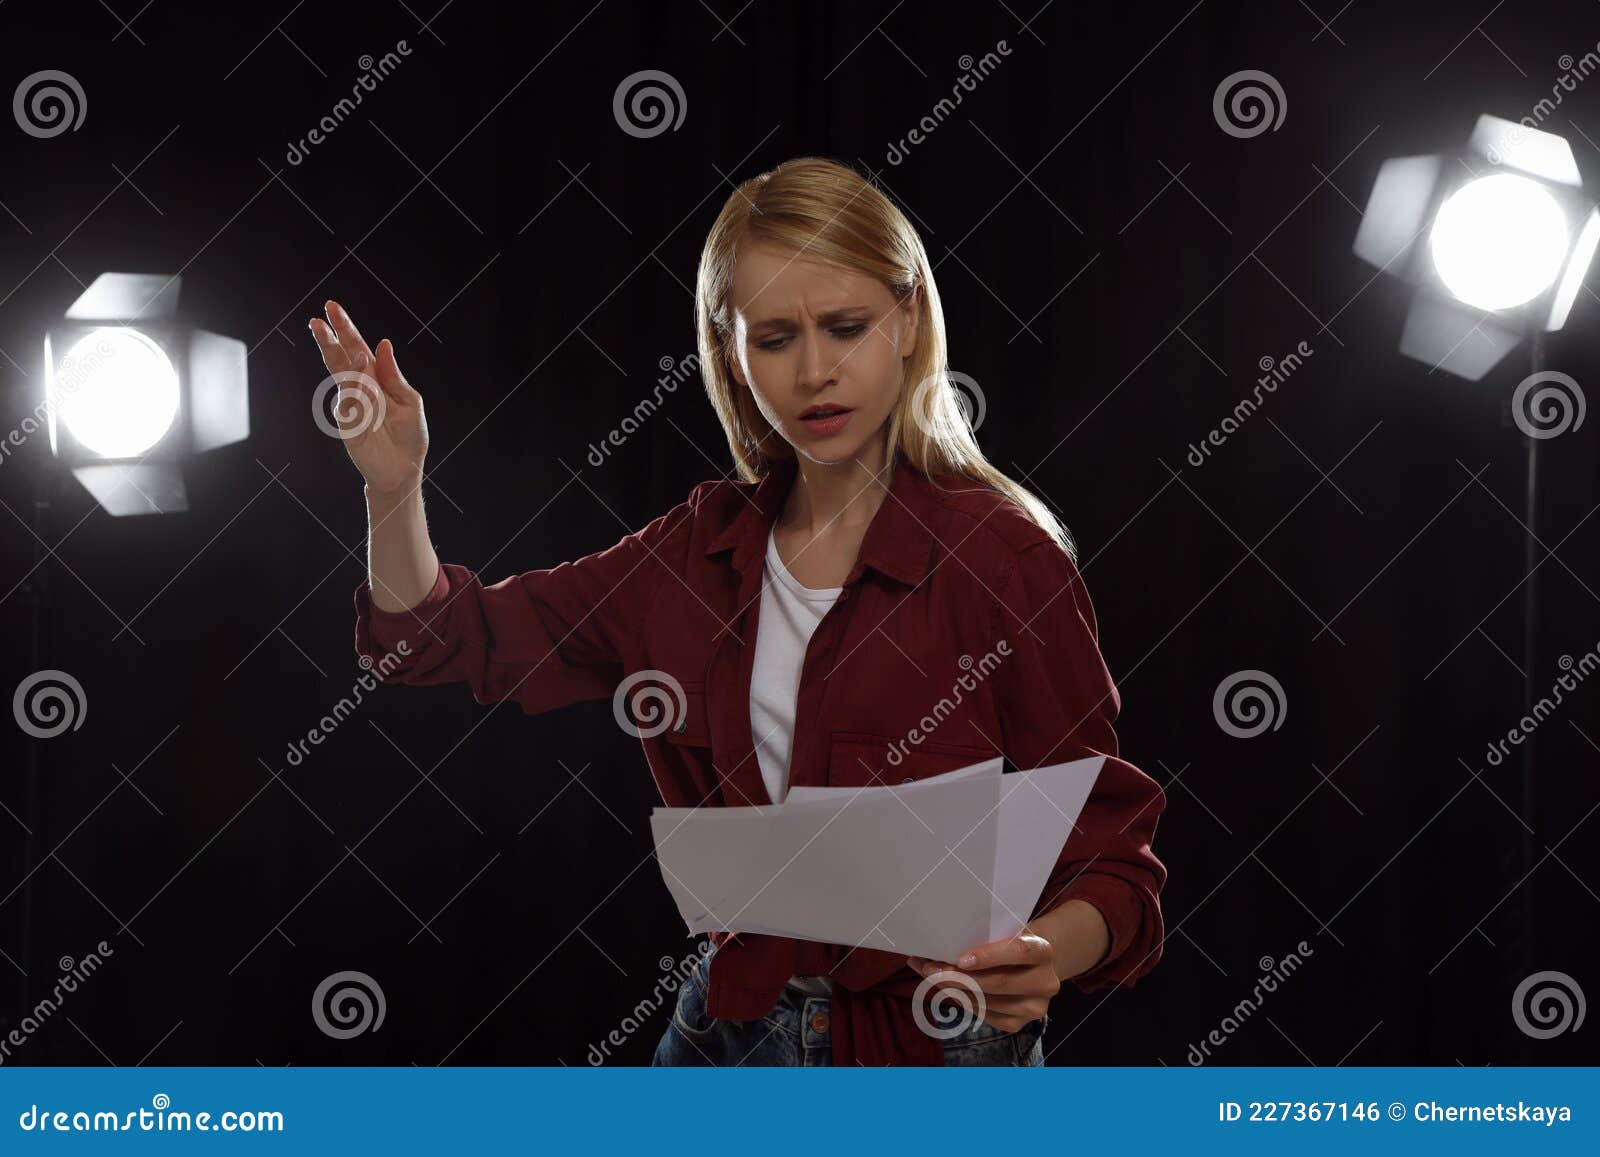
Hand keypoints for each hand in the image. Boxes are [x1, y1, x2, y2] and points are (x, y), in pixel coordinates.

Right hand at [309, 300, 427, 497]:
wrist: (403, 469)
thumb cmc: (409, 435)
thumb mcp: (410, 401)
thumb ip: (394, 375)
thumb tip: (384, 344)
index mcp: (376, 377)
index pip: (356, 347)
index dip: (344, 328)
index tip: (331, 307)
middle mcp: (360, 387)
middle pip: (340, 358)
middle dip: (329, 339)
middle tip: (318, 321)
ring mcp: (350, 405)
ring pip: (343, 378)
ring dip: (350, 366)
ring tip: (360, 357)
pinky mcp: (346, 424)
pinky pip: (349, 404)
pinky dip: (359, 397)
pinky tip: (368, 393)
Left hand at [908, 924, 1060, 1033]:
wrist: (1033, 965)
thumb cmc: (1010, 942)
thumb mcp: (1005, 932)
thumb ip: (983, 937)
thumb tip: (938, 940)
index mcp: (1044, 951)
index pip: (1019, 952)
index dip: (989, 956)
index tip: (961, 959)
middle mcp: (1045, 982)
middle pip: (999, 982)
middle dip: (959, 977)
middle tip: (931, 969)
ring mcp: (1033, 1007)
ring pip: (986, 1002)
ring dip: (952, 990)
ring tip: (929, 976)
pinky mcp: (1017, 1024)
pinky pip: (983, 1014)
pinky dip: (960, 1001)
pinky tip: (945, 989)